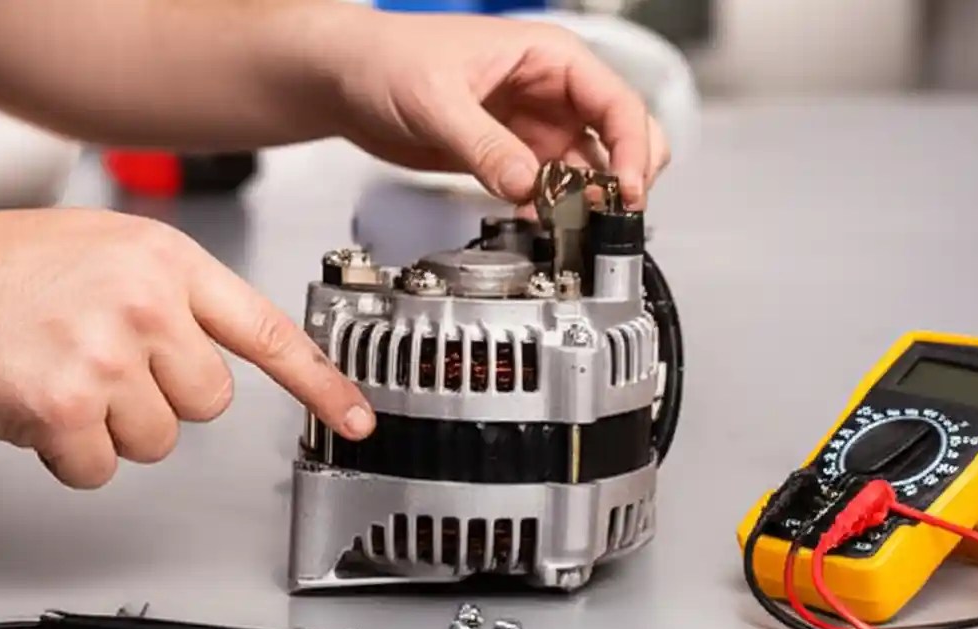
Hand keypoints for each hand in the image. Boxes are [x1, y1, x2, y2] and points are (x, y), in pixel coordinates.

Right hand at [0, 208, 373, 488]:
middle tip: (108, 367)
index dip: (320, 383)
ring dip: (114, 428)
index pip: (267, 332)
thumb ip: (174, 291)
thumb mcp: (110, 248)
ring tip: (67, 377)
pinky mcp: (67, 406)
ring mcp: (109, 354)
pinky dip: (70, 456)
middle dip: (164, 400)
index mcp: (168, 262)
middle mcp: (148, 304)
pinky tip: (42, 410)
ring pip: (159, 441)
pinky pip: (100, 468)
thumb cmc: (3, 268)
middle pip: (211, 402)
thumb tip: (221, 343)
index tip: (355, 418)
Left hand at [327, 9, 669, 208]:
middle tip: (606, 213)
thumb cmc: (387, 59)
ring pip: (588, 170)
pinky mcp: (512, 156)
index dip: (631, 150)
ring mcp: (534, 126)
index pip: (617, 103)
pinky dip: (552, 209)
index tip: (626, 192)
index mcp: (548, 57)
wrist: (345, 80)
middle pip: (620, 137)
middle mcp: (550, 91)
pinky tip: (533, 219)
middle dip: (623, 177)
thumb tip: (526, 184)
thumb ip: (484, 145)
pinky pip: (551, 188)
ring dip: (584, 201)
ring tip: (561, 223)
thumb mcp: (436, 101)